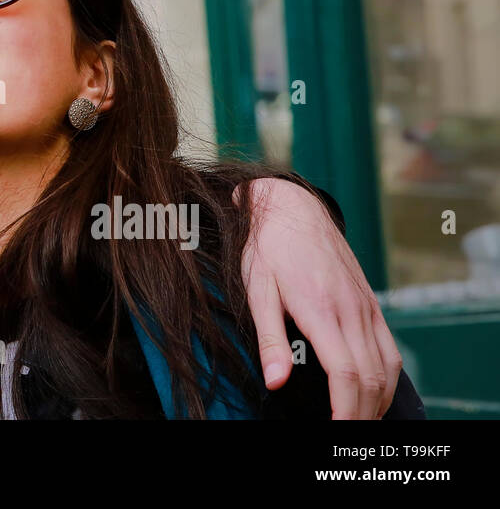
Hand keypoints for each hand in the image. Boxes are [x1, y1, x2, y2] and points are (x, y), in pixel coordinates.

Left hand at [237, 177, 402, 418]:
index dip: (345, 410)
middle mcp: (351, 311)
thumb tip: (276, 382)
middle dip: (361, 415)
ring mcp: (365, 307)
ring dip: (377, 401)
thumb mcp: (257, 290)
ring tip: (357, 422)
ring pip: (387, 366)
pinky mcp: (370, 303)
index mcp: (321, 310)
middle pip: (371, 378)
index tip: (336, 430)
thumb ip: (269, 338)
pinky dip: (388, 378)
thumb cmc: (268, 248)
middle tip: (344, 435)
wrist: (292, 208)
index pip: (347, 374)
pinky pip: (389, 348)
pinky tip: (374, 393)